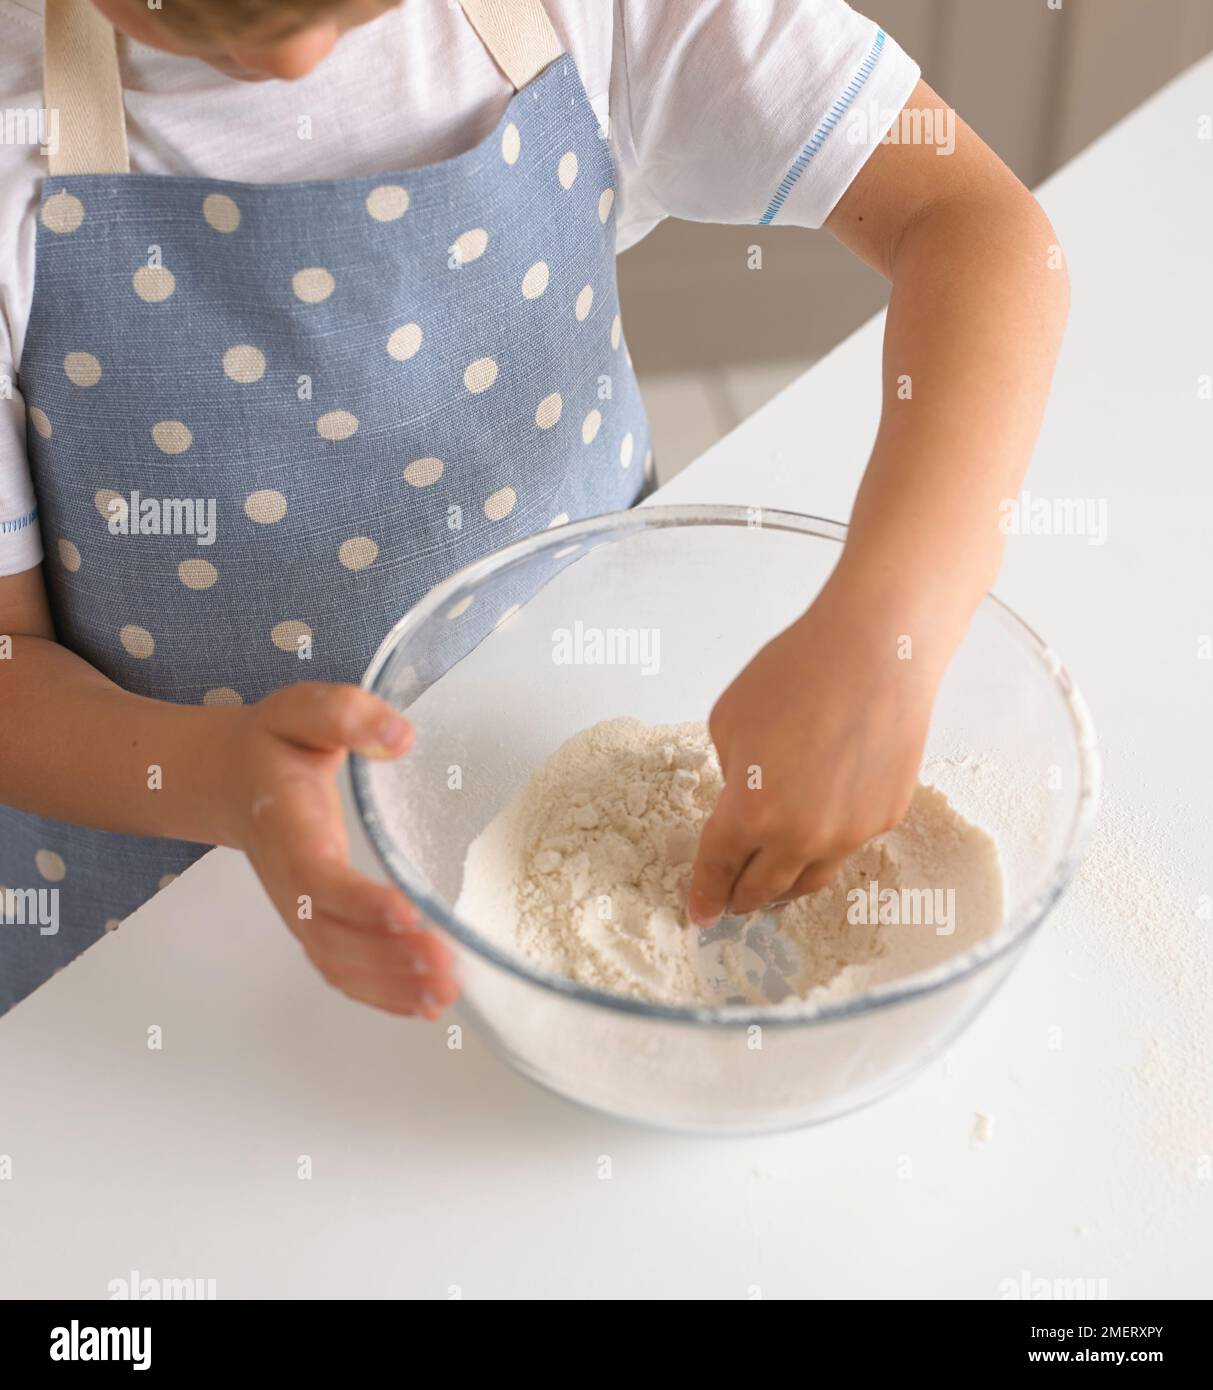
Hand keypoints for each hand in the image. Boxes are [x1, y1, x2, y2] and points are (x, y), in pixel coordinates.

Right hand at [210, 683, 456, 1017]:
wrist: (226, 777)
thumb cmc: (272, 743)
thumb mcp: (304, 709)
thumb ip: (347, 714)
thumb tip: (399, 737)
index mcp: (289, 829)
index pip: (321, 878)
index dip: (362, 903)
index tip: (410, 915)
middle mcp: (290, 880)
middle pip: (334, 935)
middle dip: (389, 958)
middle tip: (447, 967)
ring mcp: (298, 909)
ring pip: (338, 963)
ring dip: (390, 986)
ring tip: (446, 992)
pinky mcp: (312, 923)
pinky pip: (341, 970)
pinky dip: (380, 994)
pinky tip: (425, 1002)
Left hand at [687, 575, 941, 925]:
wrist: (876, 652)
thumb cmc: (794, 675)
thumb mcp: (729, 722)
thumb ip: (729, 775)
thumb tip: (745, 797)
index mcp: (750, 813)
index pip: (718, 868)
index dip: (705, 893)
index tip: (699, 914)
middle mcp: (800, 836)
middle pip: (763, 889)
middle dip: (741, 899)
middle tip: (731, 903)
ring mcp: (848, 833)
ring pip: (810, 879)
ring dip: (785, 887)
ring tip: (773, 883)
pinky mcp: (886, 817)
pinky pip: (847, 845)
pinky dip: (826, 846)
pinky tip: (819, 829)